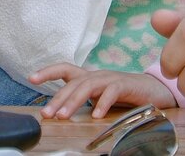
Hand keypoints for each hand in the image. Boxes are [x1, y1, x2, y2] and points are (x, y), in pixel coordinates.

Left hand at [30, 63, 175, 119]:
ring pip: (87, 86)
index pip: (64, 69)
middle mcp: (96, 75)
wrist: (153, 90)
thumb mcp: (98, 97)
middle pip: (72, 82)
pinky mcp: (125, 85)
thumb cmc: (123, 95)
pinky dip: (102, 103)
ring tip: (63, 116)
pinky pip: (111, 92)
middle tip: (46, 114)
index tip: (31, 78)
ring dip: (73, 101)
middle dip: (57, 98)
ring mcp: (110, 78)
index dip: (48, 71)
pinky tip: (96, 116)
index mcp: (88, 77)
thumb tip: (61, 112)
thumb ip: (83, 101)